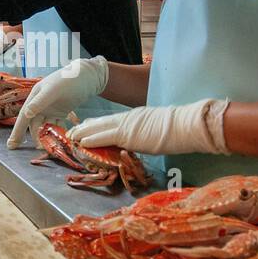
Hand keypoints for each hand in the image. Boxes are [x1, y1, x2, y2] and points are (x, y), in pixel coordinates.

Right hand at [6, 56, 108, 149]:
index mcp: (35, 97)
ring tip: (50, 148)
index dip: (17, 131)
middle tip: (39, 149)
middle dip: (35, 138)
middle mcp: (40, 104)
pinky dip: (58, 134)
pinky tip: (61, 142)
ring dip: (47, 138)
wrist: (87, 76)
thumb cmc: (69, 79)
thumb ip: (40, 102)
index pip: (24, 117)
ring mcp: (51, 109)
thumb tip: (26, 114)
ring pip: (45, 127)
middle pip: (34, 124)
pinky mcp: (61, 113)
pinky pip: (57, 126)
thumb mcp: (53, 90)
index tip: (12, 145)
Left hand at [67, 99, 230, 155]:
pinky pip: (105, 137)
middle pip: (102, 122)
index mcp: (137, 116)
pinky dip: (92, 139)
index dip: (98, 125)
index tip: (87, 127)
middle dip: (86, 128)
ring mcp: (127, 125)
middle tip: (72, 132)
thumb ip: (148, 133)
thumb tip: (144, 139)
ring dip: (84, 133)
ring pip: (100, 128)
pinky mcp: (128, 134)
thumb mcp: (159, 129)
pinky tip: (82, 141)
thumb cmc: (179, 128)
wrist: (186, 124)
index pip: (113, 121)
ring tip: (71, 137)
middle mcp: (129, 118)